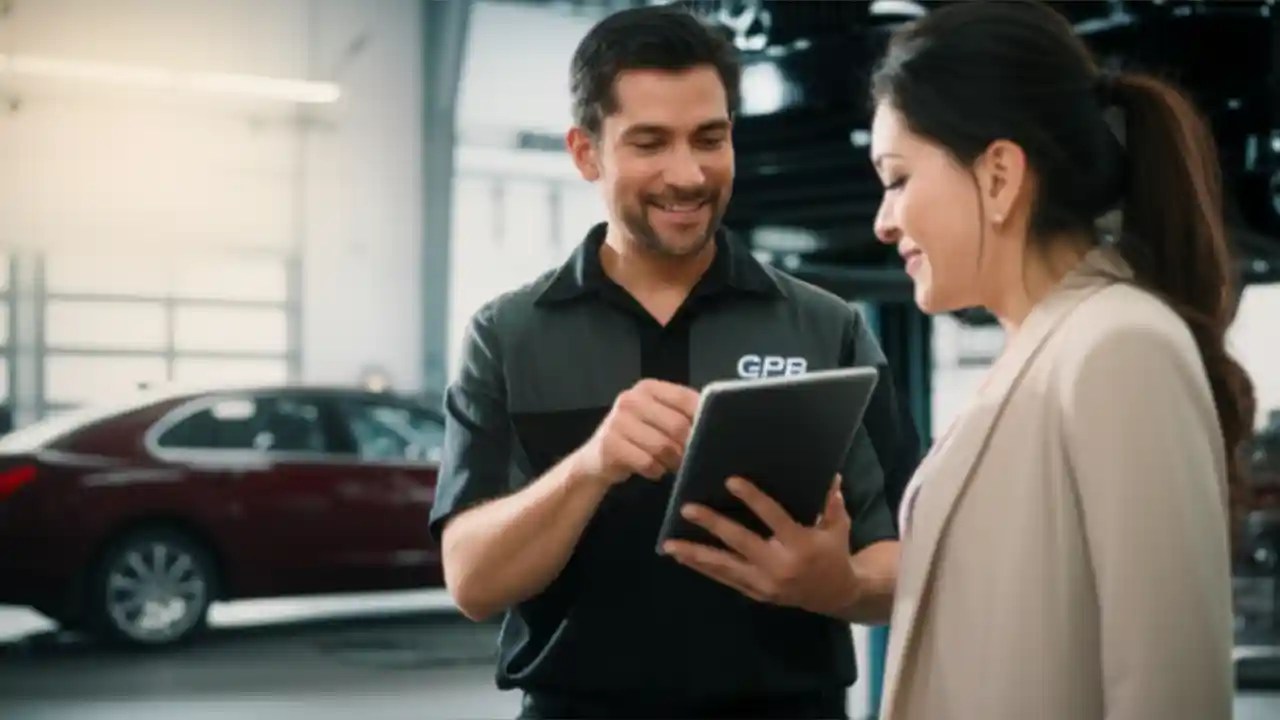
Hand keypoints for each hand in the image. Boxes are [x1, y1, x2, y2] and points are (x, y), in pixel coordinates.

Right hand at [570, 379, 699, 487]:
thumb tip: (716, 422)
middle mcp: (630, 399)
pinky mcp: (610, 445)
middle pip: (677, 425)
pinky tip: (652, 469)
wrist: (595, 460)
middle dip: (687, 446)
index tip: (709, 434)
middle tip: (688, 456)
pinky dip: (655, 471)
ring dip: (672, 461)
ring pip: (663, 446)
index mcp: (647, 388)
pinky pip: (647, 462)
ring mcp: (617, 422)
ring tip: (670, 464)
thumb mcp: (657, 418)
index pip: (685, 398)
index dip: (702, 418)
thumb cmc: (636, 438)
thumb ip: (681, 414)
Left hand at [663, 475, 859, 616]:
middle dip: (713, 525)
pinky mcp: (755, 593)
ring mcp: (764, 583)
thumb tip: (829, 472)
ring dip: (695, 554)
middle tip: (688, 509)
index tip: (731, 481)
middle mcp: (778, 565)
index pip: (772, 517)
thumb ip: (830, 501)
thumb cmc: (834, 554)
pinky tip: (683, 558)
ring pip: (724, 567)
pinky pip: (725, 579)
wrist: (836, 596)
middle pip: (740, 542)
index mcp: (800, 544)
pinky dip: (703, 569)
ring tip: (669, 545)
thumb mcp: (838, 526)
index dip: (753, 499)